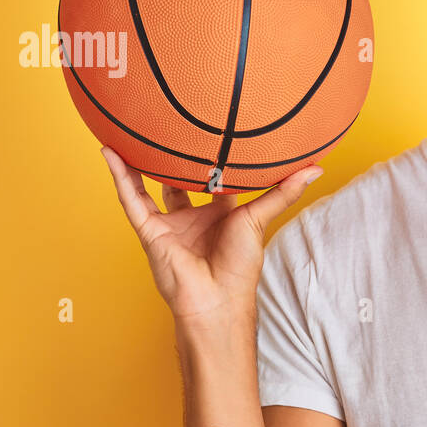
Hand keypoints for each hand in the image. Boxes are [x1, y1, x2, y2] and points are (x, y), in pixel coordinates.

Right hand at [99, 147, 322, 323]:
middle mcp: (193, 218)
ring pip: (150, 186)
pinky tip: (110, 151)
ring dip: (140, 162)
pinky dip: (119, 176)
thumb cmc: (240, 267)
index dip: (215, 162)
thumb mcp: (260, 217)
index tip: (215, 134)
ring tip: (131, 130)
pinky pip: (130, 199)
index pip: (215, 182)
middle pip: (180, 182)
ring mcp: (169, 224)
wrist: (216, 300)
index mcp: (219, 215)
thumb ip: (283, 191)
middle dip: (176, 159)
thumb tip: (316, 168)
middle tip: (172, 126)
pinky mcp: (150, 231)